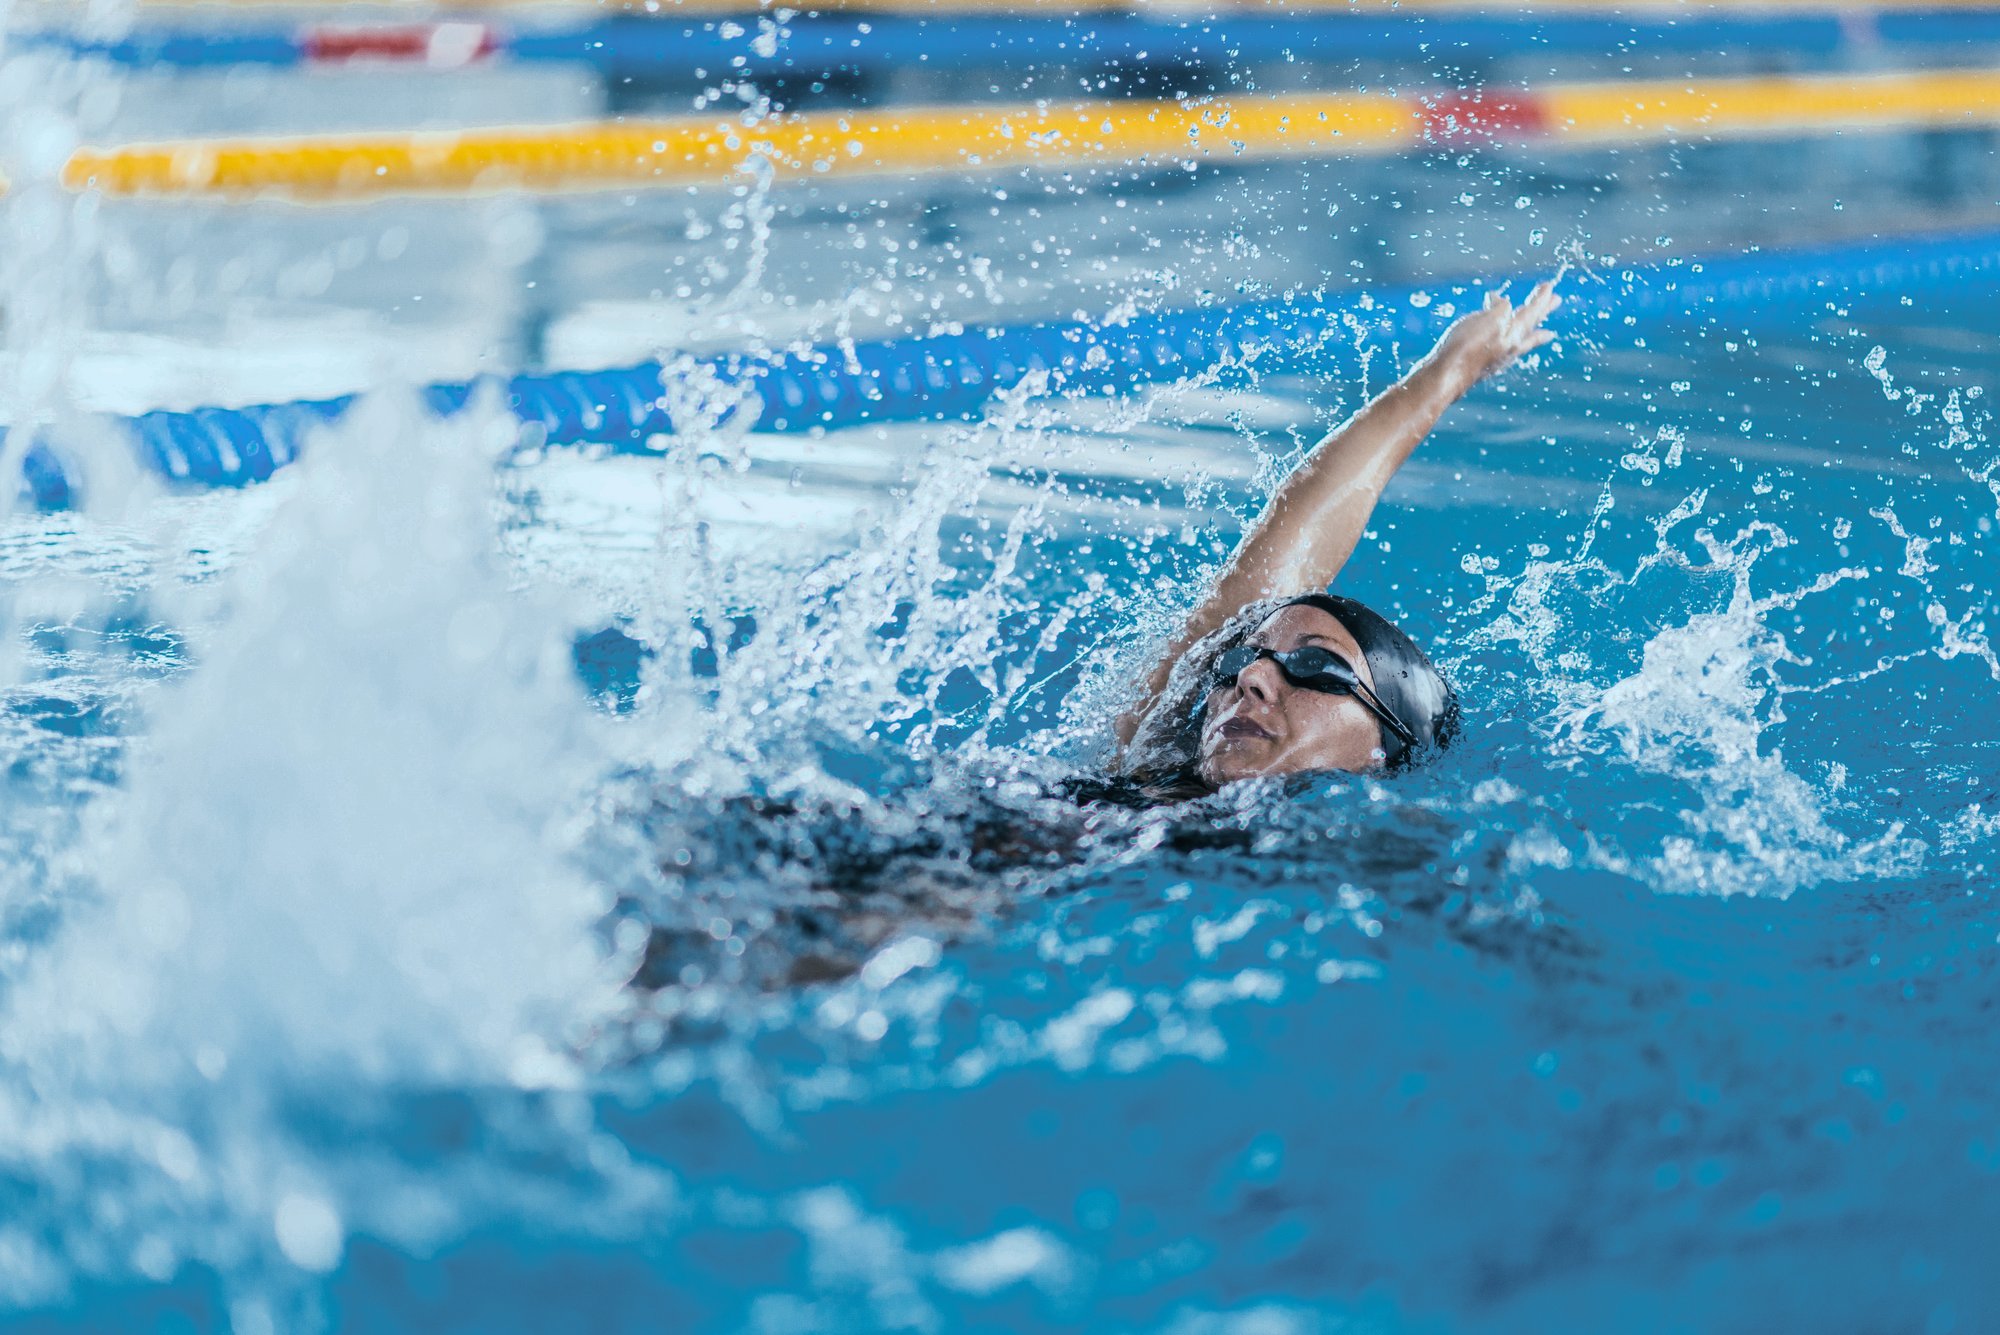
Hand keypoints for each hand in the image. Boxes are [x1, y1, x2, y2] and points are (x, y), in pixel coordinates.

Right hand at [1423, 279, 1561, 389]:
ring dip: (1534, 331)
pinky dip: (1513, 342)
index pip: (1532, 312)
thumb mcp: (1488, 319)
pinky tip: (1510, 346)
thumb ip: (1501, 308)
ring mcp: (1499, 358)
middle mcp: (1511, 347)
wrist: (1446, 376)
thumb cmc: (1467, 347)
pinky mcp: (1485, 365)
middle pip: (1531, 325)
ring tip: (1547, 332)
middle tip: (1557, 301)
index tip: (1550, 286)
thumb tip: (1504, 305)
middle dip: (1542, 312)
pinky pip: (1507, 349)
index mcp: (1514, 333)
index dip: (1540, 298)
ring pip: (1522, 340)